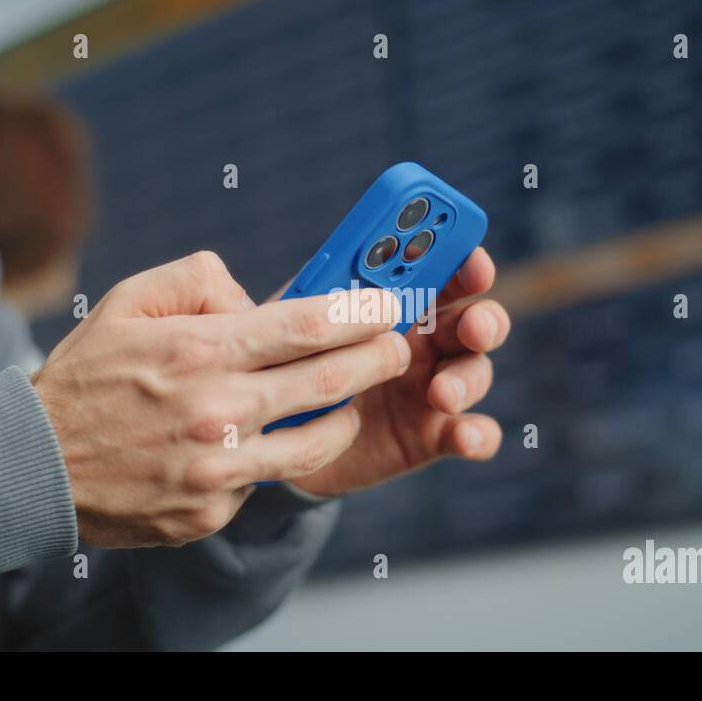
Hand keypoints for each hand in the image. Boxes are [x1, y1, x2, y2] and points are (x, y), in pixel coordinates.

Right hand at [33, 251, 408, 547]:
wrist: (33, 463)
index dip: (363, 314)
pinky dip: (272, 456)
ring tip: (347, 400)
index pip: (308, 325)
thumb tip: (257, 301)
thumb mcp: (130, 300)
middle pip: (331, 382)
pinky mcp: (210, 511)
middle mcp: (216, 411)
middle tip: (399, 348)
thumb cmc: (87, 373)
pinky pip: (265, 478)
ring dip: (345, 416)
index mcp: (201, 351)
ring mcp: (217, 470)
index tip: (392, 306)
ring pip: (317, 442)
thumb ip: (201, 282)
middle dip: (380, 359)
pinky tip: (259, 440)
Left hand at [286, 247, 509, 496]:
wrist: (285, 440)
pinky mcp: (433, 434)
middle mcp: (426, 339)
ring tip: (442, 394)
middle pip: (475, 319)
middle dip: (482, 319)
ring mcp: (435, 387)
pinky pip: (473, 432)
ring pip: (476, 373)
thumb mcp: (280, 328)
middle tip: (471, 328)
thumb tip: (219, 275)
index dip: (463, 260)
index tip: (472, 260)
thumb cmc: (288, 365)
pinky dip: (478, 434)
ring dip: (468, 378)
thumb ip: (274, 301)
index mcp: (398, 301)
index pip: (442, 270)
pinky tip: (466, 438)